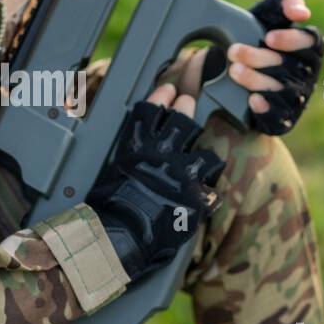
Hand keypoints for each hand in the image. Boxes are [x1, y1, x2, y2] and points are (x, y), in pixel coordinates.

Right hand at [85, 98, 225, 283]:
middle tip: (189, 103)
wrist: (122, 234)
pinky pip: (213, 192)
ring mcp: (184, 173)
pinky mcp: (198, 196)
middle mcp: (163, 153)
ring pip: (207, 154)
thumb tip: (139, 153)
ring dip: (205, 160)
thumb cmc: (110, 207)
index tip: (168, 89)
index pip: (151, 110)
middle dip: (187, 109)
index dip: (161, 97)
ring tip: (202, 164)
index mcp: (138, 146)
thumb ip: (131, 157)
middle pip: (184, 120)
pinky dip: (209, 197)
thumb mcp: (114, 171)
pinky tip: (204, 199)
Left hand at [226, 0, 323, 133]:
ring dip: (257, 80)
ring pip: (282, 91)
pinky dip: (266, 108)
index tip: (268, 37)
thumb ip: (284, 4)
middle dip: (260, 58)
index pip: (312, 43)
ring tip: (234, 70)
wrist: (235, 70)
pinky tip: (252, 99)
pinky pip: (280, 116)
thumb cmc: (257, 37)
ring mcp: (298, 98)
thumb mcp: (267, 16)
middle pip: (290, 67)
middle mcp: (307, 74)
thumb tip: (302, 11)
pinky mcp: (284, 118)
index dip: (293, 41)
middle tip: (234, 51)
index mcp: (309, 49)